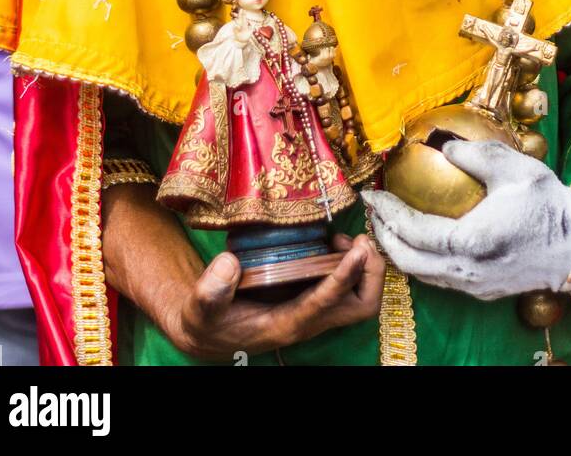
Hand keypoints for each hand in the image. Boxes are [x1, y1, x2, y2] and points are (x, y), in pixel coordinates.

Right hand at [168, 233, 384, 359]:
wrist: (209, 332)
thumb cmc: (207, 320)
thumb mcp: (200, 307)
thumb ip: (210, 290)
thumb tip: (229, 263)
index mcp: (285, 324)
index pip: (326, 304)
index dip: (344, 276)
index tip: (355, 249)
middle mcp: (308, 321)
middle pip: (361, 307)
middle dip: (370, 274)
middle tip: (358, 242)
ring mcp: (314, 312)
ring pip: (360, 299)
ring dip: (364, 268)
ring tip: (346, 239)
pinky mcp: (313, 301)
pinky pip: (349, 288)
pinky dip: (353, 265)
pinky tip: (333, 243)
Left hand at [364, 142, 570, 301]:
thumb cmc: (549, 204)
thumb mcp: (513, 167)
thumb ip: (473, 155)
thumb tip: (442, 148)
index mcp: (472, 242)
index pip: (415, 232)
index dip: (389, 213)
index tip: (373, 194)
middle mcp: (469, 271)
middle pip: (409, 262)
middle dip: (384, 236)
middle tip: (373, 210)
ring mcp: (476, 285)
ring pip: (422, 275)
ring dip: (399, 251)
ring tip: (387, 224)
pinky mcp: (484, 290)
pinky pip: (439, 279)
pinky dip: (419, 261)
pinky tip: (417, 240)